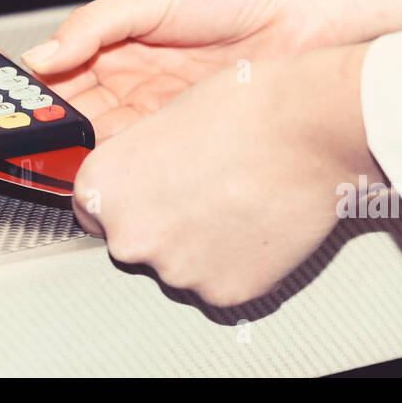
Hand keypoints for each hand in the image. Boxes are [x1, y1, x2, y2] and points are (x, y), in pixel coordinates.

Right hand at [21, 0, 340, 140]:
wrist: (307, 3)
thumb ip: (94, 27)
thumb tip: (40, 54)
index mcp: (124, 37)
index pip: (69, 72)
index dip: (43, 92)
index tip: (21, 112)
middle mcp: (144, 73)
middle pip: (87, 111)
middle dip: (62, 126)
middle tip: (38, 142)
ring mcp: (171, 103)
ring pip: (117, 137)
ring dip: (93, 149)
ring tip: (68, 157)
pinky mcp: (200, 127)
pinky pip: (156, 151)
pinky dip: (134, 161)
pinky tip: (117, 165)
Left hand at [71, 44, 383, 306]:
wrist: (308, 131)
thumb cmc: (246, 110)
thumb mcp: (165, 117)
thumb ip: (138, 160)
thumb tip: (142, 178)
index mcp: (104, 186)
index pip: (93, 209)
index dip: (128, 196)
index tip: (150, 189)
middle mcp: (130, 235)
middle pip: (134, 240)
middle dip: (163, 222)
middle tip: (203, 190)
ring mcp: (175, 270)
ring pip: (179, 264)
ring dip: (200, 244)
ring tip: (236, 199)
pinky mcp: (223, 292)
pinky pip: (221, 282)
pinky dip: (237, 262)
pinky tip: (255, 223)